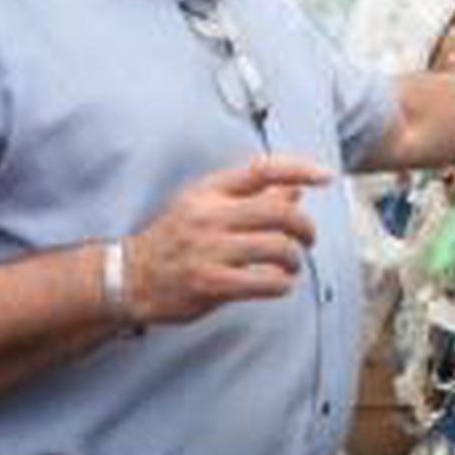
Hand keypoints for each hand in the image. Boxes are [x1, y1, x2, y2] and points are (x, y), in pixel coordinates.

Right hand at [125, 155, 330, 324]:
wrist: (129, 276)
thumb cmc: (174, 239)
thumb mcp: (205, 207)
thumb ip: (251, 198)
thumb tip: (295, 191)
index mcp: (208, 191)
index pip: (262, 169)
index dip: (299, 170)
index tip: (325, 176)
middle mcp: (208, 215)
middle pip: (278, 212)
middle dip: (305, 228)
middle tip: (309, 239)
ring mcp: (207, 249)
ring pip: (276, 248)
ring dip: (294, 259)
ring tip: (292, 265)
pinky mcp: (208, 282)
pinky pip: (263, 282)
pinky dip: (281, 285)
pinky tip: (279, 284)